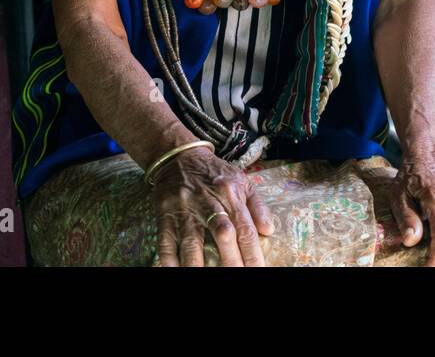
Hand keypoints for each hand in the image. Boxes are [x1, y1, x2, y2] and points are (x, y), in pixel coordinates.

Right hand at [149, 147, 273, 266]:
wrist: (179, 156)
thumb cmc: (215, 173)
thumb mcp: (242, 181)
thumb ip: (257, 205)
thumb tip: (269, 230)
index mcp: (231, 194)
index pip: (246, 228)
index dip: (252, 253)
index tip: (259, 270)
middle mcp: (209, 201)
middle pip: (223, 234)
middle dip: (231, 260)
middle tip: (239, 278)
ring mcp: (185, 208)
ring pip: (193, 241)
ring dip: (198, 263)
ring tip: (204, 279)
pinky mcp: (165, 214)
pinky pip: (166, 240)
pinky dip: (168, 259)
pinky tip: (173, 270)